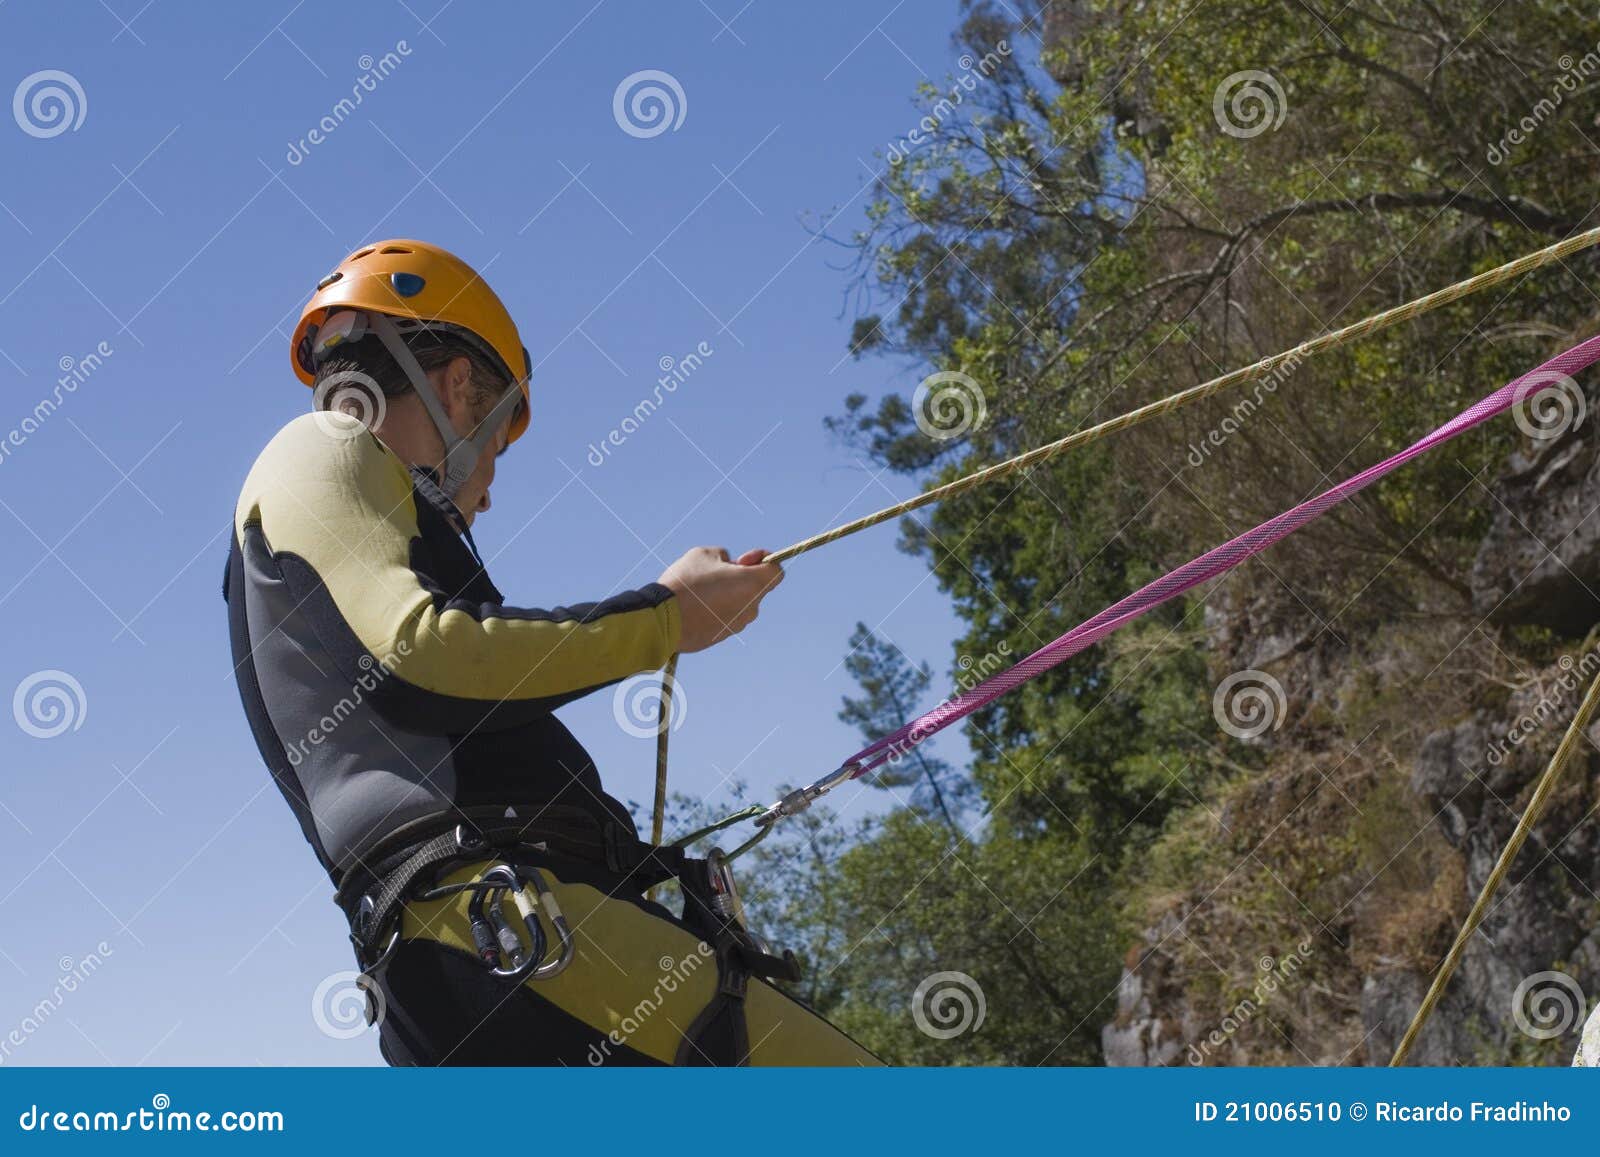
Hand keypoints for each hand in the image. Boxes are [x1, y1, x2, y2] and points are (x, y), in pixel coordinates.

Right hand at [657, 547, 783, 652]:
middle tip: (717, 572)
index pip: (776, 571)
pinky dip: (717, 609)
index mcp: (753, 584)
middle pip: (757, 588)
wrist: (662, 618)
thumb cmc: (686, 582)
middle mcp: (751, 607)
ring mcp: (737, 625)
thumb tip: (729, 566)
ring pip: (740, 603)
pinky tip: (695, 605)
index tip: (742, 559)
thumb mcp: (705, 554)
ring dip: (729, 594)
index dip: (762, 560)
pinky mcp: (722, 637)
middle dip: (742, 577)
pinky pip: (725, 617)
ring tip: (701, 589)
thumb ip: (724, 556)